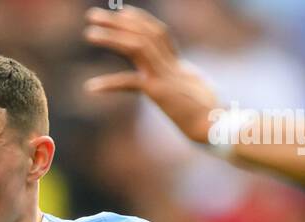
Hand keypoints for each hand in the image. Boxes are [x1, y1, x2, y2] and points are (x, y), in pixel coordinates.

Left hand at [83, 5, 218, 145]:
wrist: (215, 125)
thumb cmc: (209, 116)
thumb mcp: (195, 97)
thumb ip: (184, 89)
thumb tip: (184, 93)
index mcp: (178, 65)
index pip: (158, 33)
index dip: (139, 20)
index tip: (122, 12)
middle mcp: (170, 64)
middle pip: (143, 32)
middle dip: (117, 21)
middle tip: (92, 15)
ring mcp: (164, 75)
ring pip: (136, 46)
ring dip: (111, 36)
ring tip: (89, 32)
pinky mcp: (158, 91)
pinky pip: (129, 83)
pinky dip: (109, 84)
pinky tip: (90, 88)